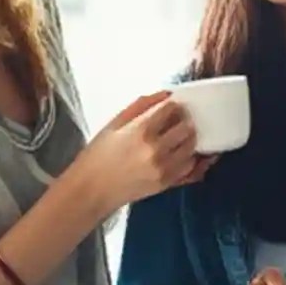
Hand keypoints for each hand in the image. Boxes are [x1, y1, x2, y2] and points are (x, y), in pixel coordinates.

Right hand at [69, 91, 205, 216]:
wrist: (90, 190)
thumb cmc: (98, 155)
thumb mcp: (114, 124)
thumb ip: (141, 106)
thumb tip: (166, 94)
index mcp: (141, 130)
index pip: (172, 109)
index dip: (174, 105)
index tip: (172, 107)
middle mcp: (156, 149)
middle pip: (186, 127)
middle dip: (184, 121)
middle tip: (179, 121)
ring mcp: (164, 168)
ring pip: (192, 147)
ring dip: (189, 139)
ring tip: (180, 137)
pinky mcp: (167, 183)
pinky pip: (192, 169)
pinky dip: (195, 160)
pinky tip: (195, 154)